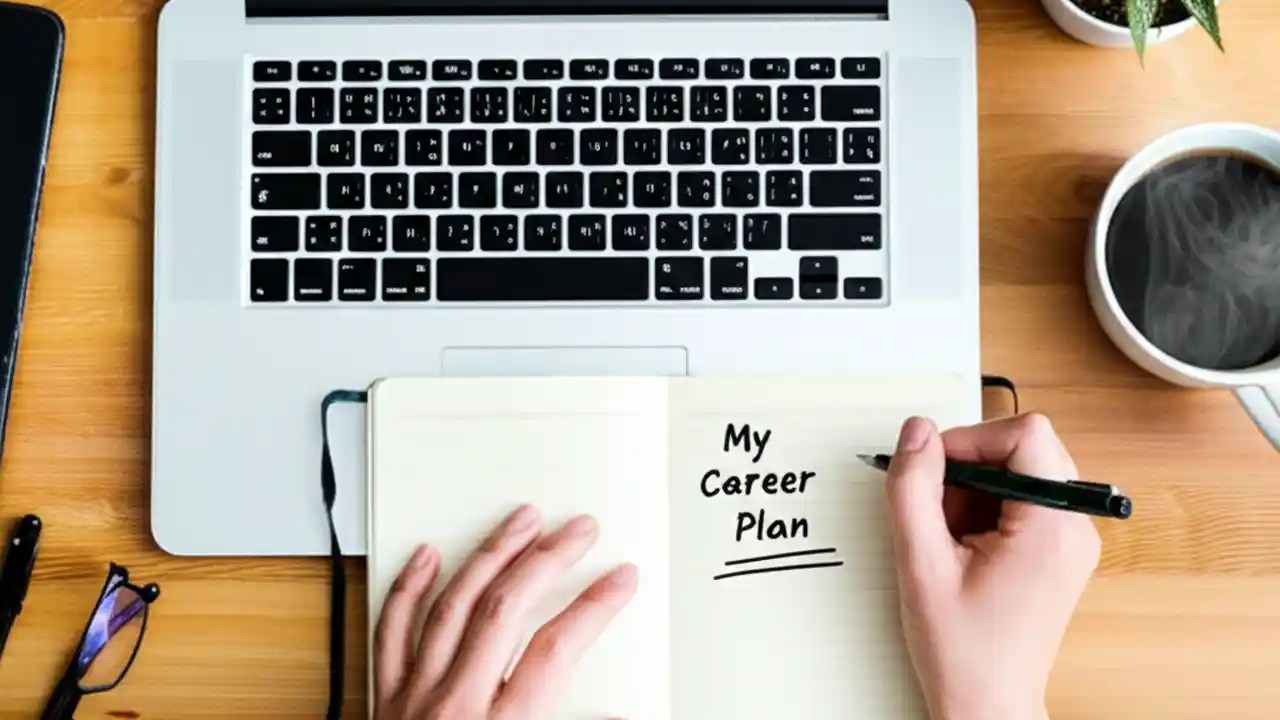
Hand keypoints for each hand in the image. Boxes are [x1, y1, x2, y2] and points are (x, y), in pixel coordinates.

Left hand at [374, 505, 637, 719]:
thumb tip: (623, 718)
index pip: (558, 648)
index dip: (595, 606)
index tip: (621, 579)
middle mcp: (456, 705)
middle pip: (506, 609)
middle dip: (548, 560)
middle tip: (578, 530)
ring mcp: (415, 698)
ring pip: (453, 605)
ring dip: (490, 555)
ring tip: (518, 522)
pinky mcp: (384, 701)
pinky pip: (393, 632)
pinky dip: (409, 589)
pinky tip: (428, 556)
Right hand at [884, 415, 1100, 719]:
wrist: (987, 705)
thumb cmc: (964, 653)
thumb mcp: (921, 564)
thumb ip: (913, 489)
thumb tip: (917, 433)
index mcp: (1053, 528)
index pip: (1026, 435)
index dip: (970, 439)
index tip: (934, 465)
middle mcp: (1075, 529)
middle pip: (1024, 449)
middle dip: (970, 466)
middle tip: (937, 507)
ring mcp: (1070, 541)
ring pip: (1020, 472)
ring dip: (974, 490)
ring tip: (948, 537)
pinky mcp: (1057, 551)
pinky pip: (1022, 501)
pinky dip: (984, 510)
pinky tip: (962, 547)